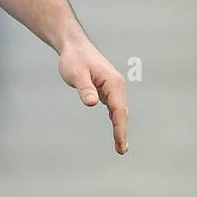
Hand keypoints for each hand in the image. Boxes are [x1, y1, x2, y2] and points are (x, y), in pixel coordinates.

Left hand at [58, 40, 127, 154]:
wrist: (74, 46)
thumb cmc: (74, 59)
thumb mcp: (76, 74)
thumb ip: (85, 88)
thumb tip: (92, 103)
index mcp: (113, 82)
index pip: (119, 110)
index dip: (120, 128)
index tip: (120, 143)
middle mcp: (116, 86)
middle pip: (122, 112)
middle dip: (122, 132)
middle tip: (122, 150)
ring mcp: (112, 88)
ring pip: (119, 111)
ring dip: (121, 128)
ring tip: (121, 146)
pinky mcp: (106, 89)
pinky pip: (114, 107)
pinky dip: (116, 119)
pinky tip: (117, 130)